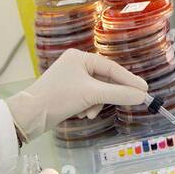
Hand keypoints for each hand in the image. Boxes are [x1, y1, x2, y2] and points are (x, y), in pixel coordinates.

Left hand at [7, 48, 148, 141]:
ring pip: (97, 91)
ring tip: (89, 113)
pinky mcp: (68, 92)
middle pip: (105, 80)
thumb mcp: (92, 95)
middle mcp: (76, 65)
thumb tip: (142, 96)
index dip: (129, 80)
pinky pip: (88, 98)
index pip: (112, 67)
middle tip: (124, 104)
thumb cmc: (58, 98)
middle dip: (108, 96)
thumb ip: (119, 94)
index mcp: (80, 57)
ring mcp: (71, 79)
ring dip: (97, 104)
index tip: (144, 90)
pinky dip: (88, 107)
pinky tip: (81, 114)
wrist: (30, 116)